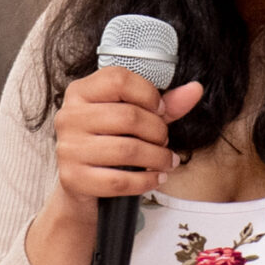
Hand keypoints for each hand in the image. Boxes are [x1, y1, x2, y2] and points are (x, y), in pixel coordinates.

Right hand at [24, 67, 204, 264]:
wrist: (82, 184)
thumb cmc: (110, 142)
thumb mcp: (136, 117)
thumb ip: (165, 104)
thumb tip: (195, 89)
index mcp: (81, 92)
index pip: (118, 79)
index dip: (148, 94)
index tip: (160, 110)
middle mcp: (69, 116)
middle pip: (128, 116)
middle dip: (157, 131)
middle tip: (163, 141)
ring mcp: (68, 148)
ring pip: (127, 150)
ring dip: (157, 157)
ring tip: (166, 161)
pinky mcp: (74, 178)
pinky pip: (119, 181)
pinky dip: (146, 181)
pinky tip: (156, 178)